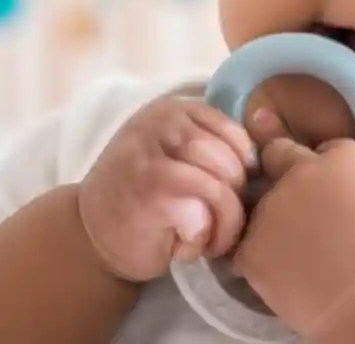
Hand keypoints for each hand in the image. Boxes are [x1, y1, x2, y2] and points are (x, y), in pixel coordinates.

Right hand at [76, 95, 256, 281]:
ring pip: (219, 185)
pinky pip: (202, 211)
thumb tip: (265, 156)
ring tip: (212, 239)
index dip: (244, 164)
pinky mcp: (148, 191)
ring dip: (225, 221)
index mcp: (170, 109)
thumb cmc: (142, 200)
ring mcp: (150, 155)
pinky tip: (188, 245)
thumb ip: (208, 146)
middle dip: (237, 197)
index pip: (231, 128)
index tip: (236, 191)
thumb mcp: (173, 157)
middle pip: (229, 158)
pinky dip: (204, 235)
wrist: (89, 237)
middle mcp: (157, 123)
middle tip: (225, 223)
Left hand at [233, 137, 354, 338]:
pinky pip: (249, 248)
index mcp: (343, 157)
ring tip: (302, 256)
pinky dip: (263, 261)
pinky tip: (287, 277)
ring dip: (277, 221)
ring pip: (264, 205)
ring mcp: (271, 208)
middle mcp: (301, 172)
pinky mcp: (251, 247)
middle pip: (280, 158)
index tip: (338, 194)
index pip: (326, 149)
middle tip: (305, 210)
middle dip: (288, 173)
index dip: (331, 172)